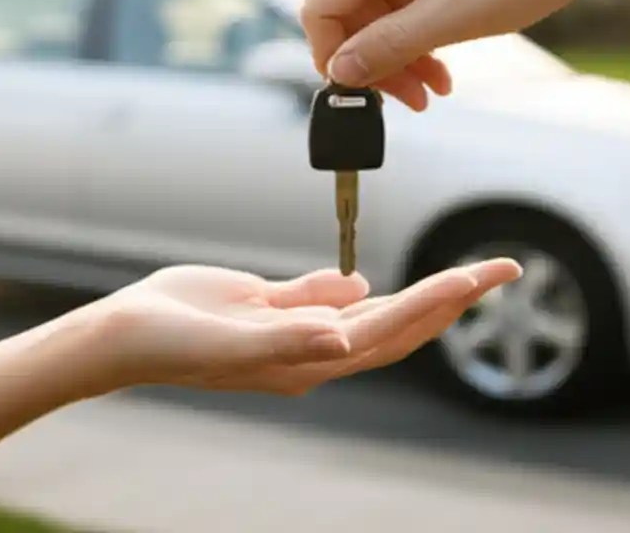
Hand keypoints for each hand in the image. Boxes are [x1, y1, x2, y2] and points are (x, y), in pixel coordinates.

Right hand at [75, 260, 519, 395]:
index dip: (436, 302)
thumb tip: (345, 334)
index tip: (477, 277)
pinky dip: (361, 291)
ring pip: (374, 314)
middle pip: (400, 324)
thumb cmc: (170, 340)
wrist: (125, 336)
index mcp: (309, 360)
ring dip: (420, 294)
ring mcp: (296, 332)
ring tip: (466, 277)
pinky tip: (375, 282)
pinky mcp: (274, 310)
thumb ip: (287, 334)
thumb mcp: (229, 337)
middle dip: (452, 297)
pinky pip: (328, 299)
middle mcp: (312, 350)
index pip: (390, 330)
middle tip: (504, 269)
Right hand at [301, 0, 602, 109]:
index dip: (333, 57)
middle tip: (410, 102)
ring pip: (374, 27)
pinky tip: (441, 76)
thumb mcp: (455, 17)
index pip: (322, 7)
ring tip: (431, 94)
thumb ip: (391, 45)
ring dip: (399, 64)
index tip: (361, 95)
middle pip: (347, 21)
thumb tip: (340, 72)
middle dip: (375, 66)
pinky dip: (416, 51)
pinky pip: (400, 21)